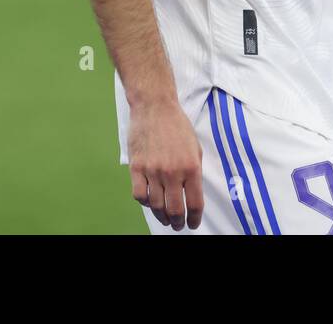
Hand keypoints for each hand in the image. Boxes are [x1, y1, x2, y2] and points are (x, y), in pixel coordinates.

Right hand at [128, 98, 203, 229]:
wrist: (155, 107)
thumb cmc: (177, 126)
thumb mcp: (195, 147)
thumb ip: (194, 171)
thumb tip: (192, 193)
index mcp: (191, 167)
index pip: (194, 203)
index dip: (194, 218)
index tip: (193, 224)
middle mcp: (173, 171)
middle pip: (175, 209)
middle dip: (178, 222)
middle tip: (178, 225)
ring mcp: (153, 170)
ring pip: (156, 205)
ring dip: (161, 217)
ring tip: (165, 219)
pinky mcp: (137, 167)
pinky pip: (139, 194)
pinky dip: (145, 203)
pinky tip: (150, 202)